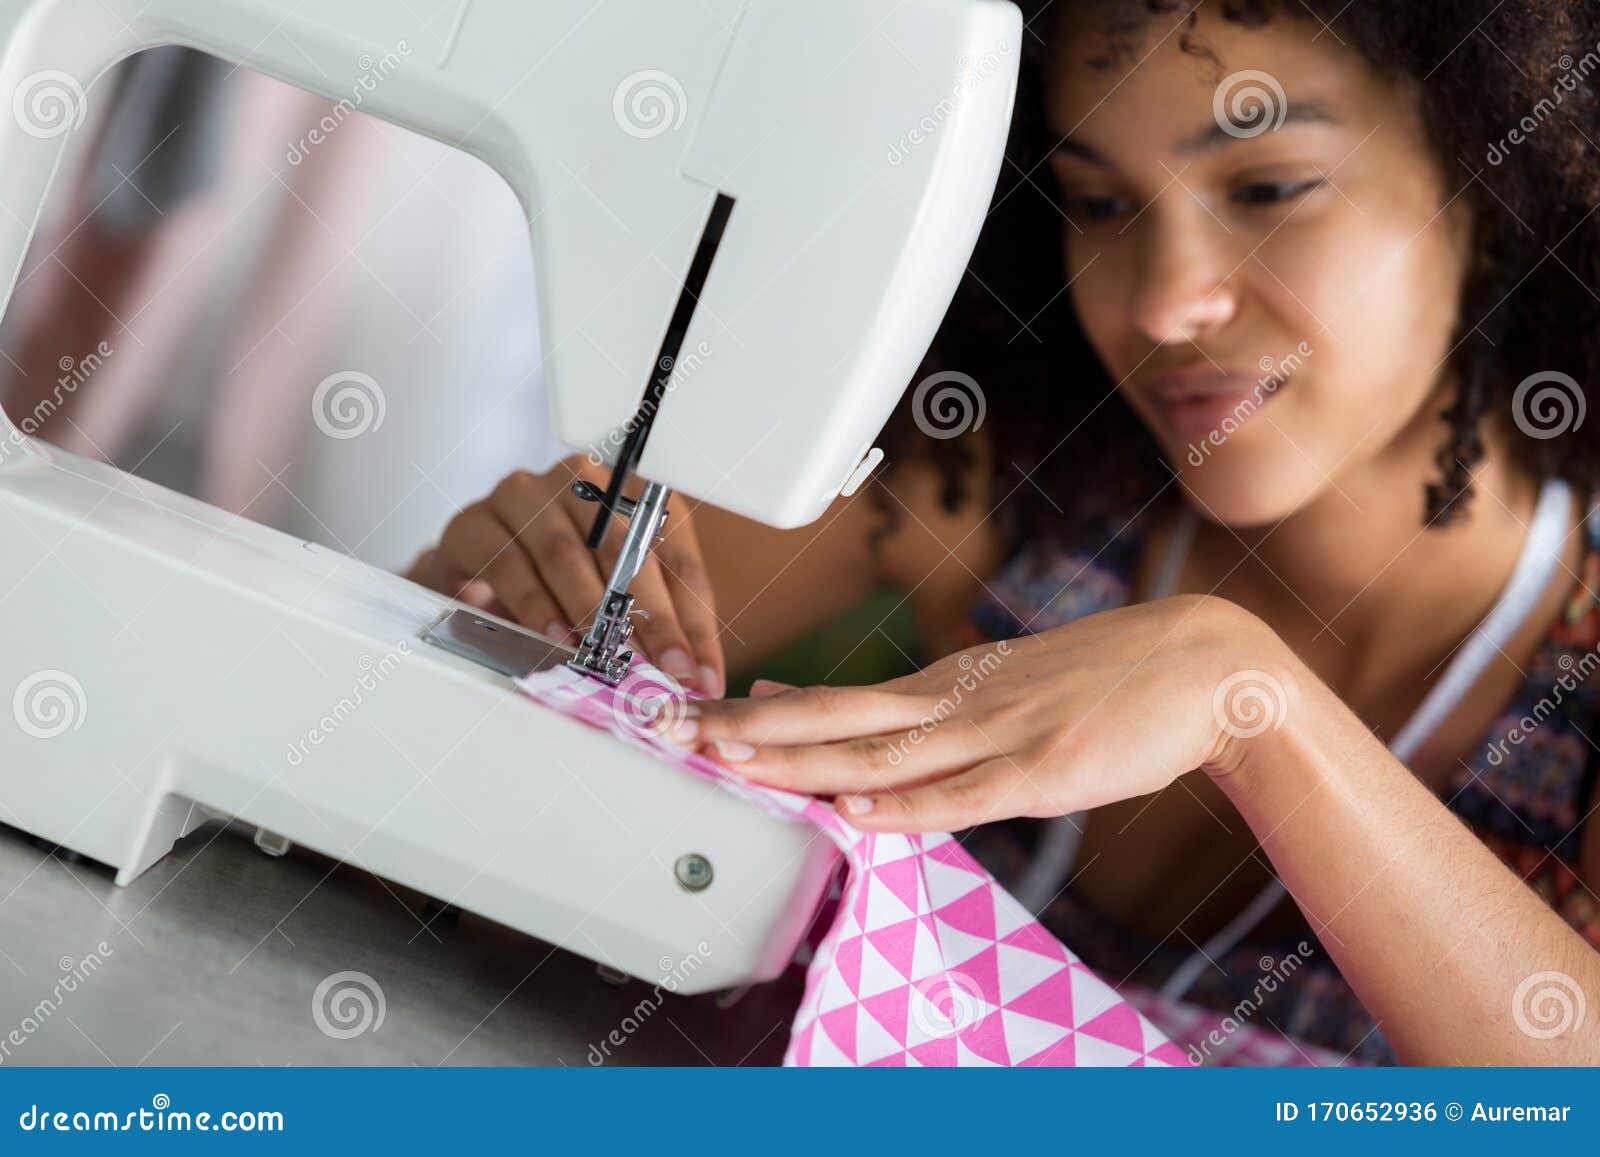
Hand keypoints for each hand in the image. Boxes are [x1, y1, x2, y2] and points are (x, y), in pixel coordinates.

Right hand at [408, 455, 724, 694]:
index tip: (701, 669)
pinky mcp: (476, 524)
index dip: (692, 615)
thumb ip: (659, 622)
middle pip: (626, 548)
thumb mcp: (617, 592)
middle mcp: (580, 480)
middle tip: (668, 668)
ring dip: (593, 612)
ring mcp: (524, 496)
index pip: (674, 550)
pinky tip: (556, 638)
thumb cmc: (560, 579)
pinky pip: (510, 564)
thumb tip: (703, 675)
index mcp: (629, 491)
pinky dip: (537, 607)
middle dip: (652, 616)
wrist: (475, 567)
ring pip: (567, 553)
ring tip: (611, 657)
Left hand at [675, 595, 1300, 828]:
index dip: (768, 713)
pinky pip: (962, 795)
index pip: (842, 701)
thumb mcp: (1014, 688)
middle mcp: (960, 703)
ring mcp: (999, 735)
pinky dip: (904, 806)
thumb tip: (905, 725)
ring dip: (802, 761)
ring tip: (730, 762)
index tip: (705, 713)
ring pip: (881, 754)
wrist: (1206, 668)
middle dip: (752, 729)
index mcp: (953, 685)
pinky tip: (853, 809)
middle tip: (678, 728)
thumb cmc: (1110, 684)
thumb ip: (948, 714)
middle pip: (838, 718)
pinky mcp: (1044, 771)